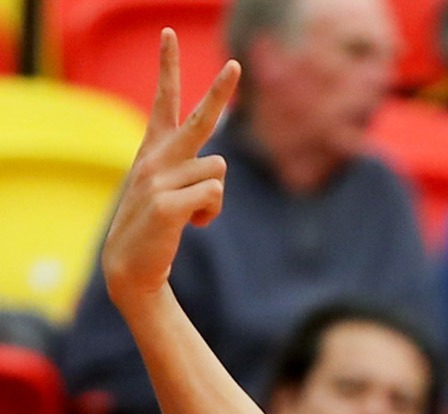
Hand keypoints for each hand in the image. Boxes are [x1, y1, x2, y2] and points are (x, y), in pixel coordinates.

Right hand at [101, 31, 239, 304]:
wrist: (130, 265)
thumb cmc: (156, 223)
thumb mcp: (169, 189)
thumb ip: (190, 169)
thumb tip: (219, 170)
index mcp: (154, 148)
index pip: (163, 100)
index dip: (167, 66)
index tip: (167, 33)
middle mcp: (155, 157)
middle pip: (198, 120)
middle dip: (220, 92)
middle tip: (236, 65)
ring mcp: (158, 179)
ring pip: (219, 172)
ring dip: (214, 198)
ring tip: (191, 213)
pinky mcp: (167, 203)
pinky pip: (213, 195)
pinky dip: (210, 213)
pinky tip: (189, 225)